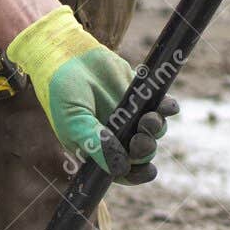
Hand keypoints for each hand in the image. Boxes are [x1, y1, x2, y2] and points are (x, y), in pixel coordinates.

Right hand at [5, 5, 177, 184]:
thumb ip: (97, 145)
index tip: (148, 171)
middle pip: (140, 153)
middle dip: (145, 149)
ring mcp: (128, 115)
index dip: (136, 174)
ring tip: (149, 119)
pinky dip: (167, 108)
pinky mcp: (139, 94)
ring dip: (156, 129)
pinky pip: (161, 106)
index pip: (121, 171)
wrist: (65, 55)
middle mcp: (114, 135)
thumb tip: (120, 169)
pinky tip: (166, 106)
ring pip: (153, 131)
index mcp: (96, 148)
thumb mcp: (74, 123)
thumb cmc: (62, 92)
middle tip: (141, 139)